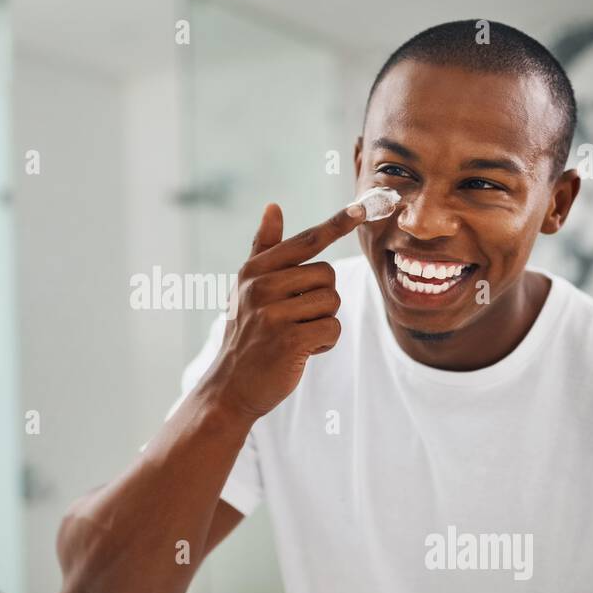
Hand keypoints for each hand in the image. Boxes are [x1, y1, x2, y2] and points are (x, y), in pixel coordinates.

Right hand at [203, 201, 364, 421]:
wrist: (230, 386)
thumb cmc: (246, 334)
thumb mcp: (247, 288)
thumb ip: (264, 247)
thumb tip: (273, 205)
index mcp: (255, 270)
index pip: (305, 241)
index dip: (336, 224)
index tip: (361, 208)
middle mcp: (261, 287)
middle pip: (327, 274)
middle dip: (321, 298)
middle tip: (295, 318)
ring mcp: (273, 313)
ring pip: (332, 302)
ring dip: (323, 322)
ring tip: (296, 335)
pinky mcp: (289, 340)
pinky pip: (332, 328)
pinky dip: (324, 343)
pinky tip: (301, 351)